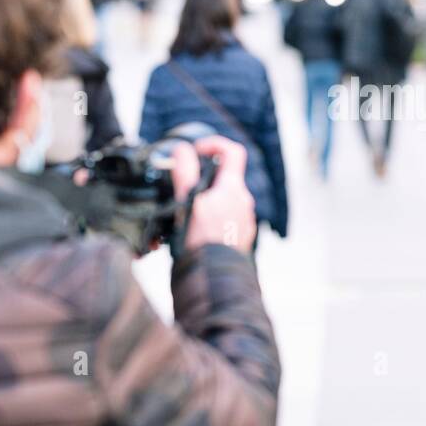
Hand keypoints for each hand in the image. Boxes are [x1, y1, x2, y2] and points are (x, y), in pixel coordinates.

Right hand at [170, 136, 256, 253]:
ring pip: (222, 201)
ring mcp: (243, 222)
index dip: (214, 144)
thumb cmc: (201, 241)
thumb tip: (183, 150)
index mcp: (233, 189)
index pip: (233, 152)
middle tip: (181, 187)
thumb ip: (184, 172)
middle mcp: (243, 203)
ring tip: (182, 215)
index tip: (195, 152)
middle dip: (202, 179)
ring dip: (203, 202)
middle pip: (224, 179)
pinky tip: (191, 232)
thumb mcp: (187, 201)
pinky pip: (224, 221)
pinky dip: (208, 220)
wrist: (214, 280)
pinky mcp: (238, 239)